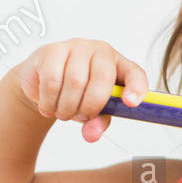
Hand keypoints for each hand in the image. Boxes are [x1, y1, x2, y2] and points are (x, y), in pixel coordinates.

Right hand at [12, 39, 149, 142]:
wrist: (45, 79)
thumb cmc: (79, 92)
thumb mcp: (95, 109)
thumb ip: (98, 122)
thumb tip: (92, 134)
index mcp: (120, 65)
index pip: (135, 74)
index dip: (136, 88)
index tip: (131, 103)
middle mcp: (101, 51)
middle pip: (102, 78)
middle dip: (90, 106)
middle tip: (81, 117)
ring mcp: (77, 47)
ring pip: (75, 81)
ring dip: (68, 106)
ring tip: (64, 113)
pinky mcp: (52, 50)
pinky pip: (52, 80)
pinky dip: (50, 101)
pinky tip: (49, 106)